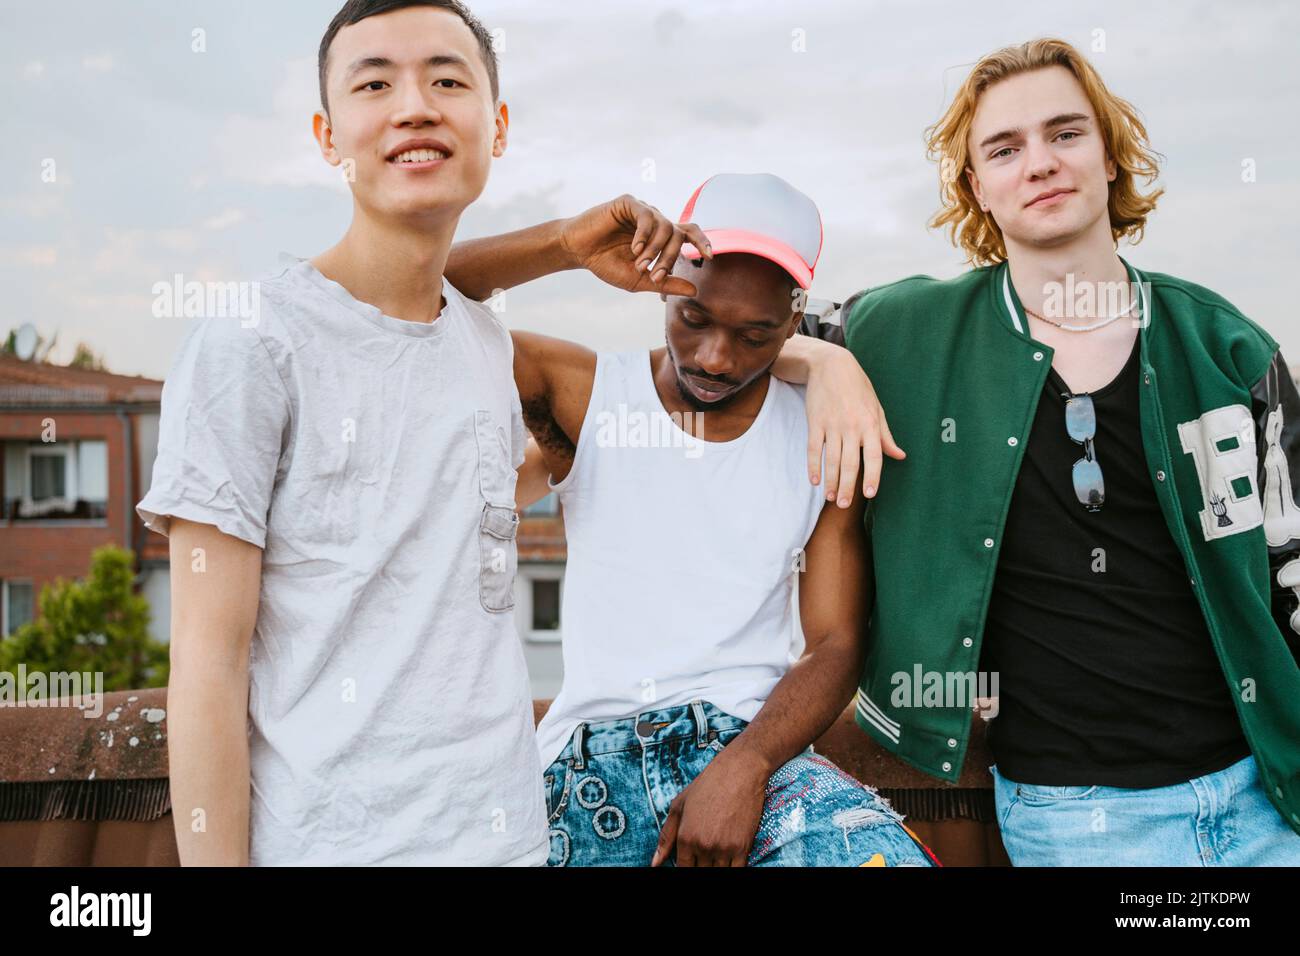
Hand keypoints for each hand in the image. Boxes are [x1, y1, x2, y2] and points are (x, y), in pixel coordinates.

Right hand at [558, 194, 711, 296]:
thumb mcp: (639, 280)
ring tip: (640, 264)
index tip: (710, 257)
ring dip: (655, 249)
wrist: (579, 252)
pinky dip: (644, 234)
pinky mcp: (628, 203)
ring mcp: (643, 211)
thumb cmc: (607, 264)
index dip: (703, 242)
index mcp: (661, 237)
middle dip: (671, 256)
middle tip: (657, 275)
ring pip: (664, 226)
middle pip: (678, 233)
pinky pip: (646, 216)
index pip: (689, 234)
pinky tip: (635, 249)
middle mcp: (656, 221)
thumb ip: (666, 283)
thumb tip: (694, 289)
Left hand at [650, 747, 768, 866]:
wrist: (739, 771)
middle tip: (706, 849)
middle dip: (701, 864)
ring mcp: (724, 848)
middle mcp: (703, 846)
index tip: (692, 860)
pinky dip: (732, 867)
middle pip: (700, 871)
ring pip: (718, 872)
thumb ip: (666, 836)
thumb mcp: (679, 805)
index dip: (686, 867)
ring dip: (716, 865)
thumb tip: (654, 863)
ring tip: (716, 850)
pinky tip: (729, 857)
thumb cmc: (708, 785)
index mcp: (685, 837)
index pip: (683, 868)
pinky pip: (737, 870)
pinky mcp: (743, 847)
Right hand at [806, 348, 904, 505]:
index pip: (873, 456)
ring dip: (831, 481)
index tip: (870, 494)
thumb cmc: (858, 387)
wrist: (831, 365)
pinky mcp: (815, 422)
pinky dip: (813, 466)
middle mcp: (851, 426)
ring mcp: (831, 425)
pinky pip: (814, 449)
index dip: (872, 476)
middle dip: (848, 486)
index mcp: (870, 423)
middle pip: (850, 463)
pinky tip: (815, 481)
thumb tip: (900, 456)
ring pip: (831, 459)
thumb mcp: (877, 408)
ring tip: (832, 498)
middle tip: (845, 505)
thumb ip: (886, 436)